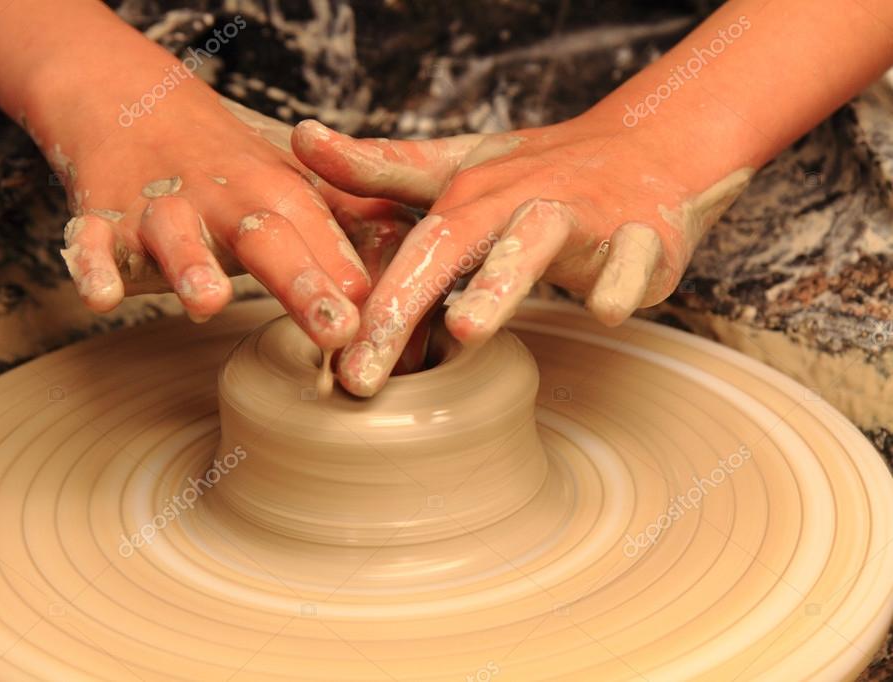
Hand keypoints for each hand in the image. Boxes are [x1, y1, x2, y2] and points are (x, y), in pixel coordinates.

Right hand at [44, 86, 411, 349]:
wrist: (131, 103)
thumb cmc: (228, 166)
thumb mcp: (293, 185)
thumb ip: (348, 229)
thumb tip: (420, 277)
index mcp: (276, 194)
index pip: (324, 238)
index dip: (353, 279)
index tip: (383, 326)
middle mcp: (222, 200)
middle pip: (265, 238)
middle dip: (301, 281)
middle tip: (336, 328)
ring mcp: (159, 209)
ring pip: (175, 238)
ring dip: (192, 268)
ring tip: (210, 304)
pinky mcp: (101, 218)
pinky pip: (89, 243)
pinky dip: (92, 266)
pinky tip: (100, 296)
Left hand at [291, 112, 751, 393]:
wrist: (647, 149)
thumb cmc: (538, 174)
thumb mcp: (459, 167)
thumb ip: (384, 167)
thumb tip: (300, 138)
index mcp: (470, 196)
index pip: (408, 250)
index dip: (368, 303)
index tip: (329, 363)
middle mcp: (515, 202)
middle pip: (454, 246)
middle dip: (405, 306)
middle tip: (364, 371)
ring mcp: (581, 216)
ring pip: (537, 243)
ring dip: (500, 282)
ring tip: (465, 328)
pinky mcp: (643, 236)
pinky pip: (633, 259)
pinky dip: (620, 281)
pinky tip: (603, 311)